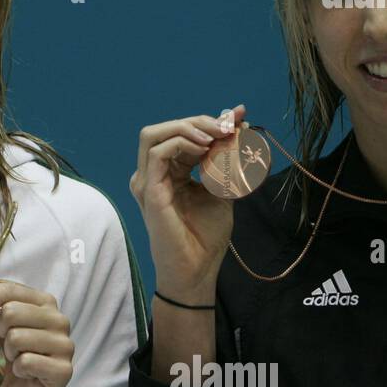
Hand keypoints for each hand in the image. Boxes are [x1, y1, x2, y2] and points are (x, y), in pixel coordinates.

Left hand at [0, 282, 72, 386]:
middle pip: (12, 312)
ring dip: (7, 353)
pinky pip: (26, 362)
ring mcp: (64, 344)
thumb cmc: (10, 359)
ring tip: (16, 360)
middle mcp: (59, 319)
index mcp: (43, 303)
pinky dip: (17, 369)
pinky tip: (25, 374)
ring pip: (17, 337)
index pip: (10, 291)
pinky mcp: (63, 369)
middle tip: (4, 345)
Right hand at [129, 104, 245, 299]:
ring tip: (216, 135)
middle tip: (229, 126)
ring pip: (154, 134)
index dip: (210, 122)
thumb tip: (240, 125)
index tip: (240, 116)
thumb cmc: (206, 237)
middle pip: (165, 129)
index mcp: (168, 173)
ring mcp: (146, 181)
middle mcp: (152, 174)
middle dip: (200, 121)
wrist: (197, 270)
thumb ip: (228, 159)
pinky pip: (157, 153)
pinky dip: (181, 143)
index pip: (182, 135)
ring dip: (188, 127)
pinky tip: (204, 149)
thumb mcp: (223, 189)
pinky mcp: (149, 191)